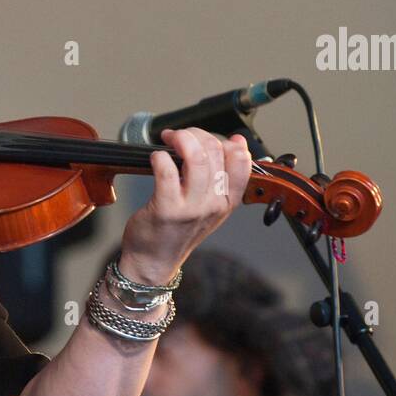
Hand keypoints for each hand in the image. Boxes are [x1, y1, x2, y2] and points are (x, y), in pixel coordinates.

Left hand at [119, 127, 252, 283]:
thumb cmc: (177, 230)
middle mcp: (214, 204)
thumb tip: (236, 141)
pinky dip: (160, 157)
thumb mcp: (210, 206)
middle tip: (178, 137)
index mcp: (228, 201)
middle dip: (195, 134)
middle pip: (215, 152)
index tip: (206, 139)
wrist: (154, 261)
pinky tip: (156, 158)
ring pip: (196, 158)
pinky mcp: (167, 209)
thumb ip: (222, 176)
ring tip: (168, 140)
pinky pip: (167, 170)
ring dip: (180, 139)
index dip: (224, 141)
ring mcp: (192, 207)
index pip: (241, 160)